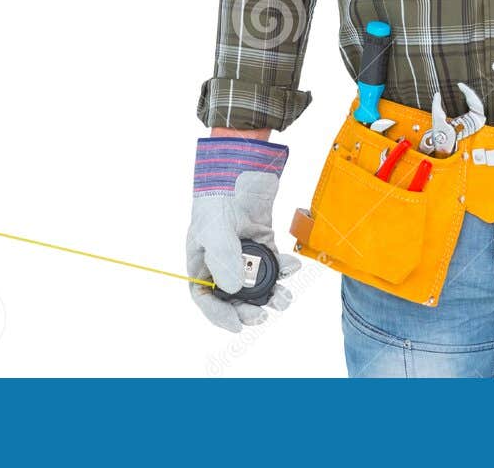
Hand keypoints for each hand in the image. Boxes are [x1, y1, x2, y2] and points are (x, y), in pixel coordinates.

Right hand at [186, 136, 300, 330]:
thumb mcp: (214, 231)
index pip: (206, 298)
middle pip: (234, 297)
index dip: (220, 316)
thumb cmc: (218, 200)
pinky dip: (285, 269)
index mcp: (201, 264)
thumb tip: (235, 290)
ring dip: (272, 295)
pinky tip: (291, 266)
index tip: (238, 325)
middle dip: (250, 309)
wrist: (240, 168)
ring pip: (258, 285)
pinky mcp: (264, 243)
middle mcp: (223, 263)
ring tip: (284, 300)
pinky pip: (275, 264)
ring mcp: (245, 254)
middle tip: (263, 315)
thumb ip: (224, 261)